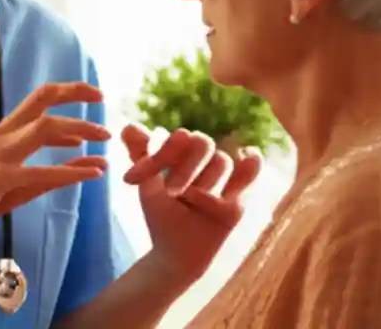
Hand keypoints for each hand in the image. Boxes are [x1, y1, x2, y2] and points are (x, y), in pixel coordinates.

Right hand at [0, 82, 110, 233]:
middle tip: (103, 100)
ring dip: (78, 128)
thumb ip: (57, 169)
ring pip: (45, 128)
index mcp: (9, 129)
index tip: (96, 95)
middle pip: (43, 101)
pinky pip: (41, 172)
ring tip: (104, 138)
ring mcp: (2, 154)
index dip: (70, 90)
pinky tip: (92, 174)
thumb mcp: (26, 179)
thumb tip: (90, 157)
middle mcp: (6, 134)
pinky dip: (70, 172)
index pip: (41, 97)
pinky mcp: (1, 178)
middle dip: (74, 94)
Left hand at [121, 125, 262, 284]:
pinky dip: (251, 164)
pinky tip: (248, 154)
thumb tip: (128, 126)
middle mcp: (204, 160)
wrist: (175, 253)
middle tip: (172, 191)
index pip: (176, 138)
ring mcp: (222, 178)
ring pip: (221, 161)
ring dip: (203, 180)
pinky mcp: (237, 198)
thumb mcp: (147, 186)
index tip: (132, 178)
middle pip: (202, 143)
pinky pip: (249, 172)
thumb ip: (141, 155)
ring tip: (188, 199)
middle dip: (185, 166)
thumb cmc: (162, 216)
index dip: (158, 154)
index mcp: (183, 152)